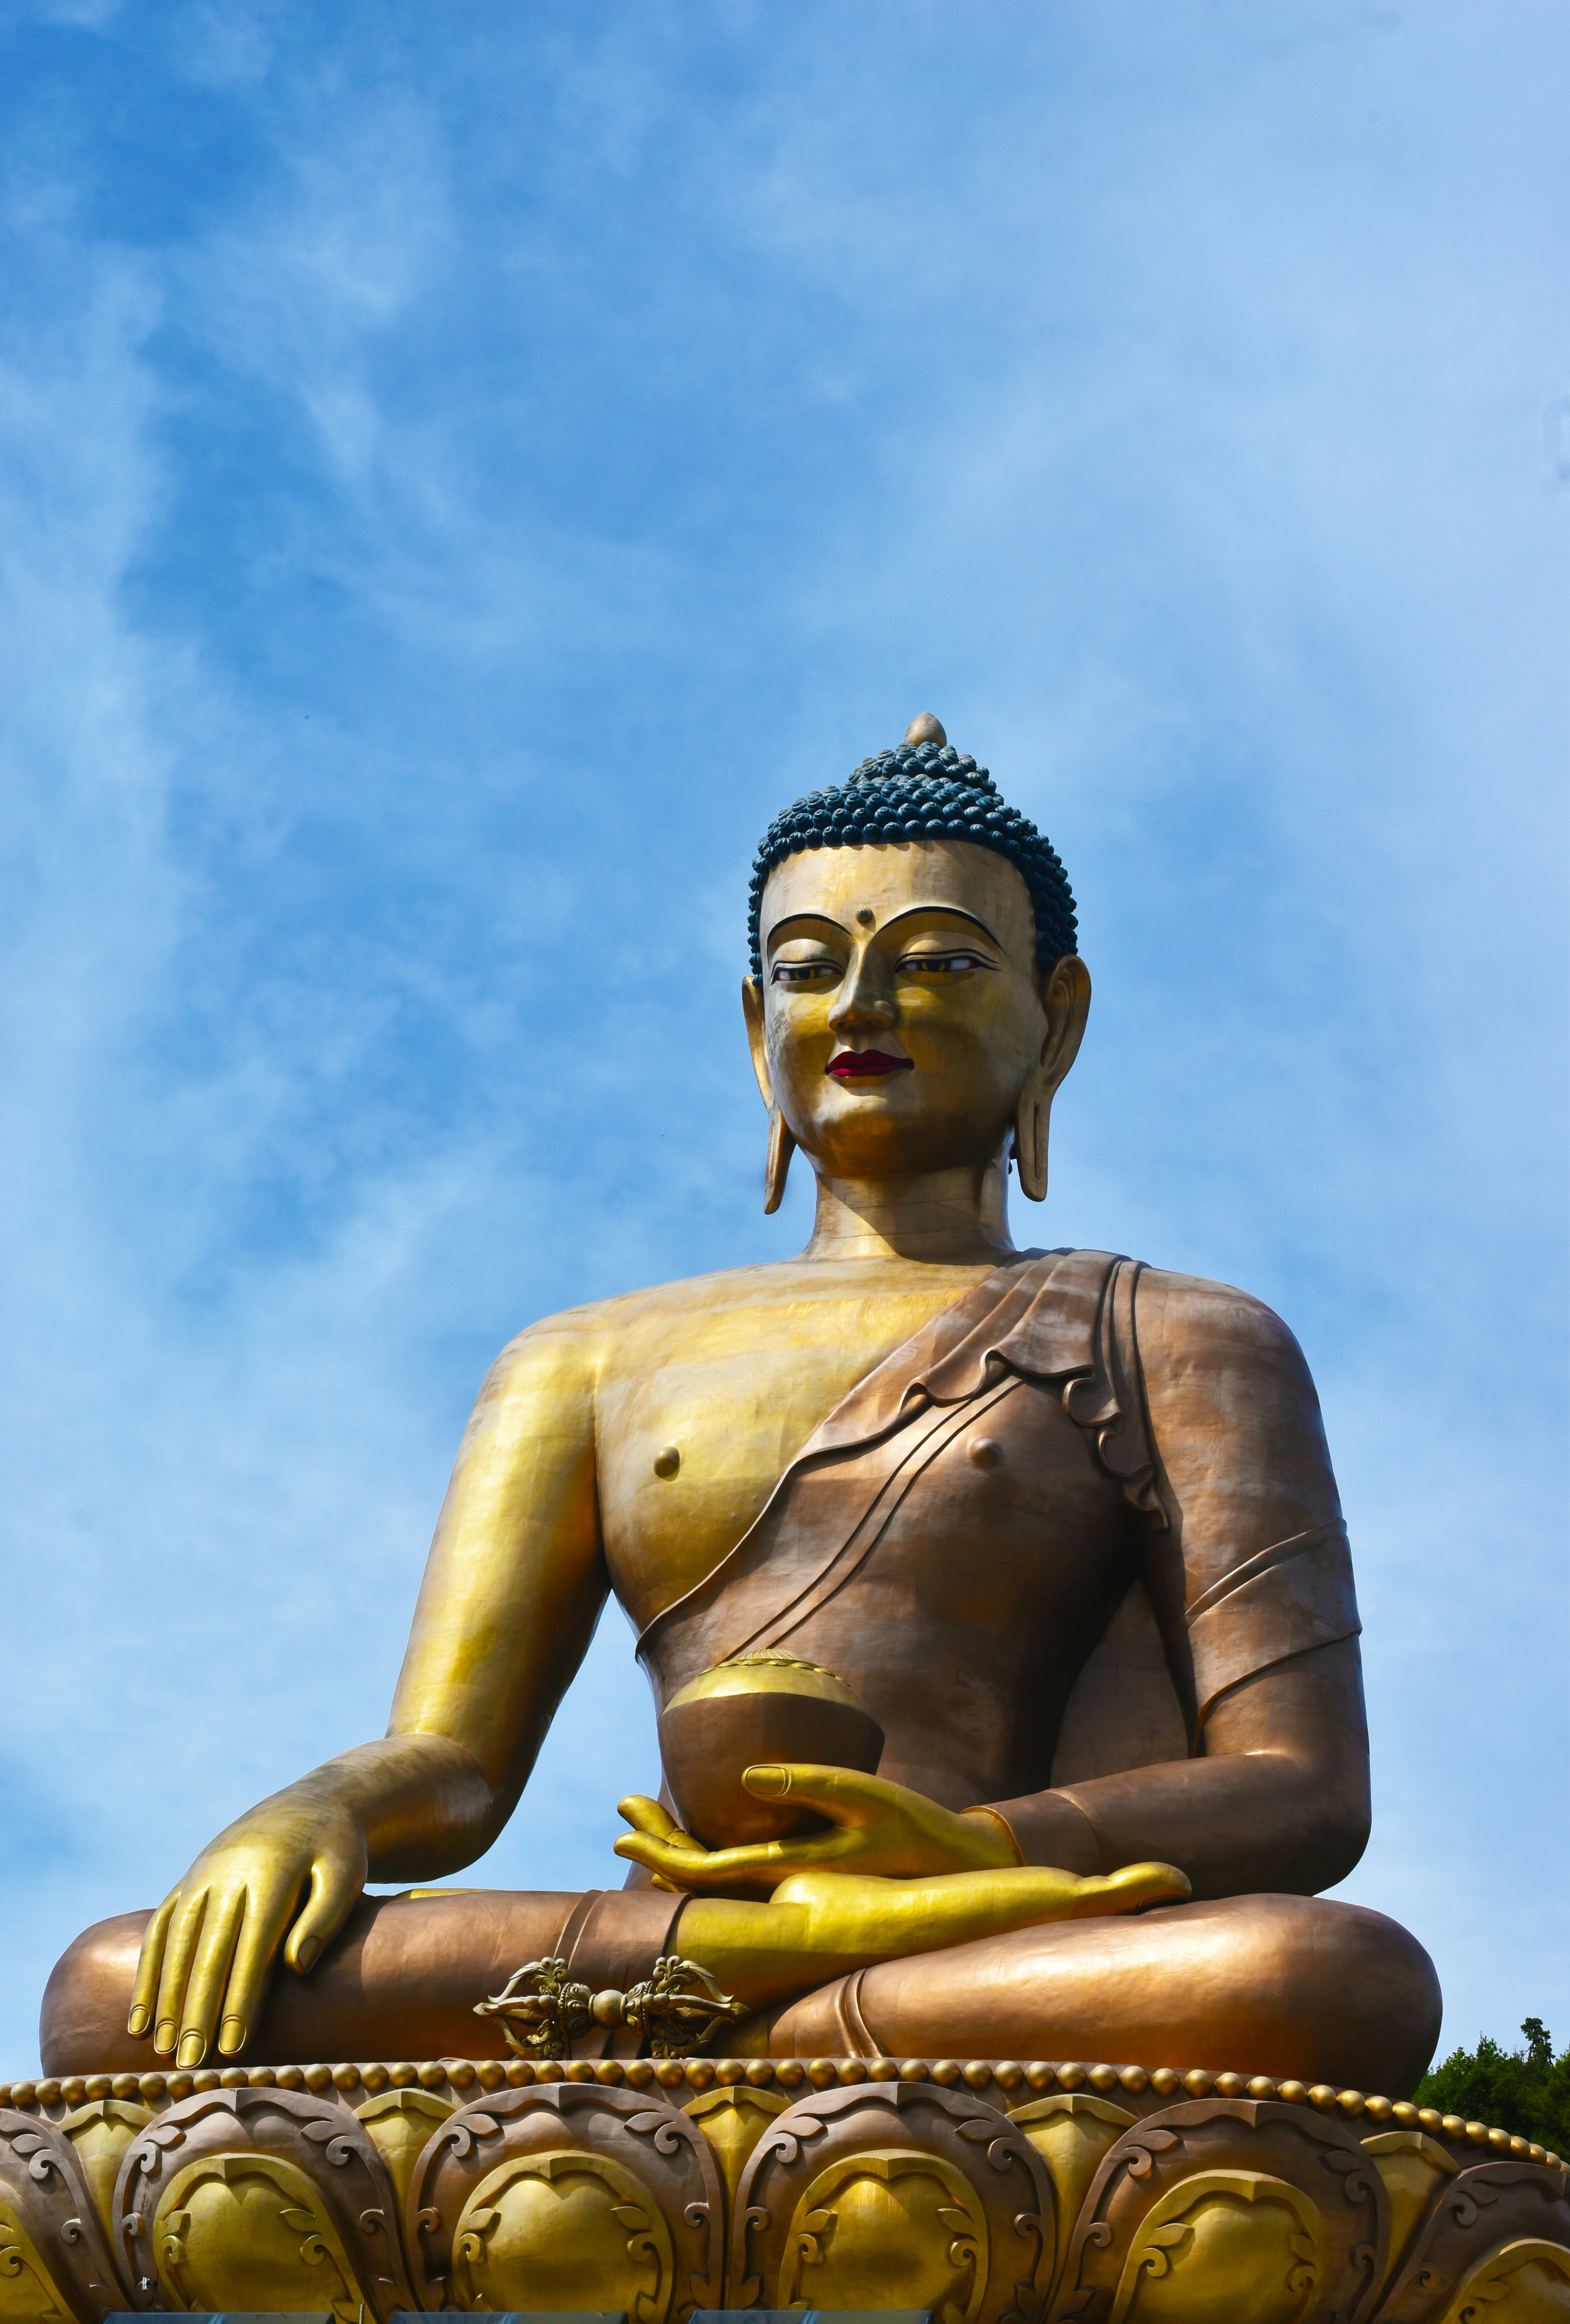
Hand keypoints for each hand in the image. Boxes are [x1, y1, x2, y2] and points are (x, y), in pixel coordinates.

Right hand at [129, 1783, 367, 2067]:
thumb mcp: (346, 1873)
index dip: (240, 1998)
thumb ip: (325, 1917)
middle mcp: (228, 1874)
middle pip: (208, 1950)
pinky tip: (140, 2019)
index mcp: (271, 1874)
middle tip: (191, 2064)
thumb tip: (295, 1966)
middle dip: (198, 2010)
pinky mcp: (186, 1882)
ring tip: (163, 2051)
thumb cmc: (334, 1850)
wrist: (308, 1805)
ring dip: (167, 1998)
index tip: (233, 2046)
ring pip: (176, 1943)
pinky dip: (147, 1974)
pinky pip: (158, 1930)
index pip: (252, 1946)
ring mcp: (201, 1876)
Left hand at [615, 1765, 1021, 1895]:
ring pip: (718, 1868)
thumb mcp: (864, 1797)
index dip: (659, 1853)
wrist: (951, 1868)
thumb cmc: (911, 1829)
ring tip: (646, 1811)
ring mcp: (789, 1878)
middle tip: (622, 1807)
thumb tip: (743, 1776)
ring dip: (680, 1841)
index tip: (620, 1831)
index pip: (704, 1872)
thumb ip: (807, 1784)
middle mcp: (778, 1883)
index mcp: (785, 1871)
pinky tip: (701, 1826)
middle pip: (700, 1872)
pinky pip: (742, 1863)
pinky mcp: (803, 1866)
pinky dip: (710, 1845)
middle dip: (658, 1841)